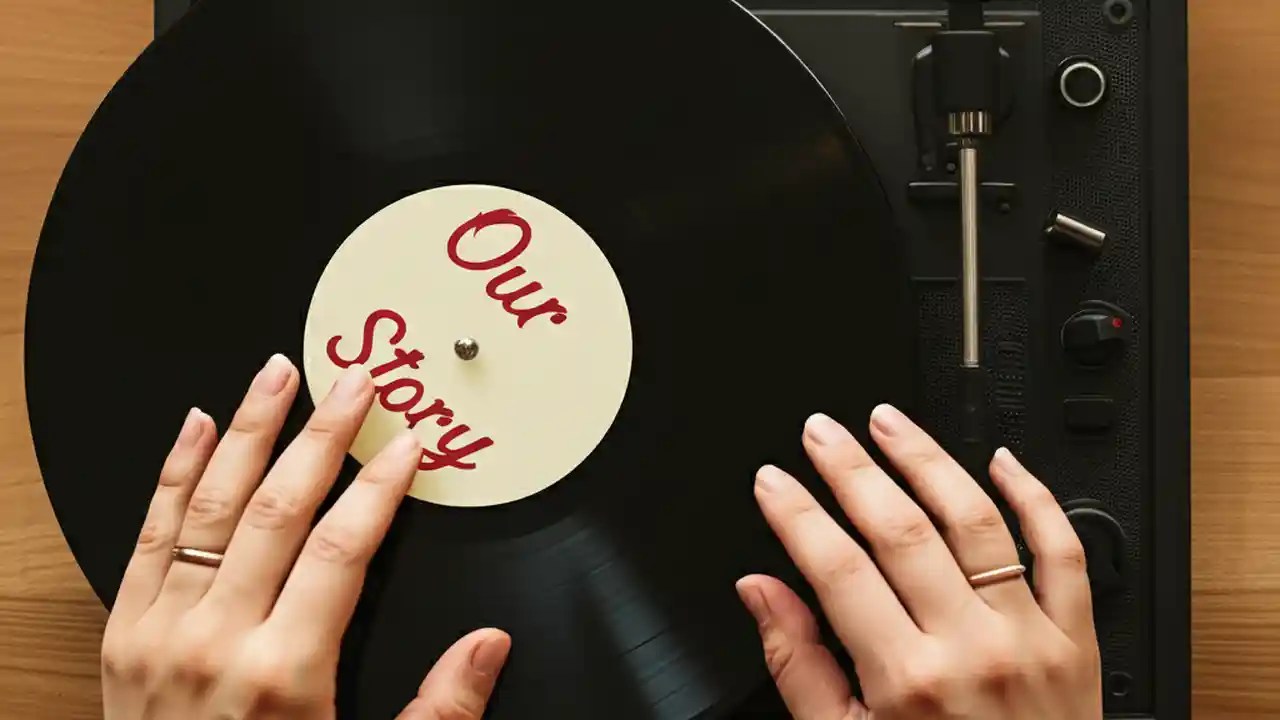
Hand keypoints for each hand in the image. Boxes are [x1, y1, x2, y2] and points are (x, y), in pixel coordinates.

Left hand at [101, 355, 509, 718]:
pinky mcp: (124, 632)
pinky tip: (198, 427)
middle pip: (279, 507)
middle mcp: (217, 641)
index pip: (343, 548)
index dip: (382, 485)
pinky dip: (174, 473)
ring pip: (210, 504)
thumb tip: (488, 646)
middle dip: (324, 433)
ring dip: (249, 431)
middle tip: (355, 380)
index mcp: (285, 674)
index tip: (409, 442)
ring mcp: (161, 631)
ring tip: (278, 374)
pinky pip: (148, 533)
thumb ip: (438, 713)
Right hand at [737, 405, 1100, 719]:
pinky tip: (1002, 461)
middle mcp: (970, 650)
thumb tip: (760, 592)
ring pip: (976, 520)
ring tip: (889, 423)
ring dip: (927, 460)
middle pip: (899, 528)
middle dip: (850, 468)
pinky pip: (1064, 551)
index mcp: (905, 681)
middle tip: (820, 432)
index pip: (836, 567)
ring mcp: (1030, 639)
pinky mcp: (1078, 640)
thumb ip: (799, 666)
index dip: (796, 513)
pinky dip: (1036, 497)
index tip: (773, 481)